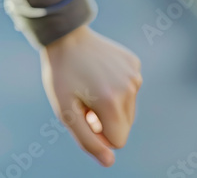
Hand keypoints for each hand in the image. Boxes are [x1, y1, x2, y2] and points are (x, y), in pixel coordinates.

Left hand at [39, 24, 141, 167]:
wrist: (66, 36)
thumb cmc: (61, 75)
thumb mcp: (65, 111)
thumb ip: (87, 140)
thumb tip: (109, 161)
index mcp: (111, 102)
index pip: (118, 141)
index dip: (98, 133)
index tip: (84, 116)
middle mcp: (129, 88)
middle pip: (125, 126)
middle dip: (106, 120)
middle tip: (85, 100)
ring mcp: (134, 74)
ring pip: (128, 109)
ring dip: (111, 105)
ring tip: (91, 86)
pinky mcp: (135, 64)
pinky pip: (130, 89)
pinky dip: (117, 87)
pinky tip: (99, 72)